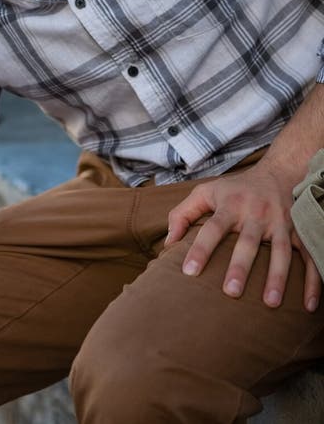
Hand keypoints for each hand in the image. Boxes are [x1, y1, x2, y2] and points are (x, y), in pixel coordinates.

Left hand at [165, 161, 321, 310]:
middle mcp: (256, 213)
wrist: (279, 172)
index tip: (188, 272)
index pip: (212, 228)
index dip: (200, 249)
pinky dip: (313, 280)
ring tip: (270, 303)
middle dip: (240, 267)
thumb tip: (168, 243)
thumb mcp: (206, 192)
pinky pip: (310, 256)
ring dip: (277, 277)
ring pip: (282, 251)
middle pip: (249, 242)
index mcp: (231, 205)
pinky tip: (309, 305)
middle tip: (231, 292)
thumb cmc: (236, 189)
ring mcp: (281, 222)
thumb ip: (182, 214)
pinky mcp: (300, 230)